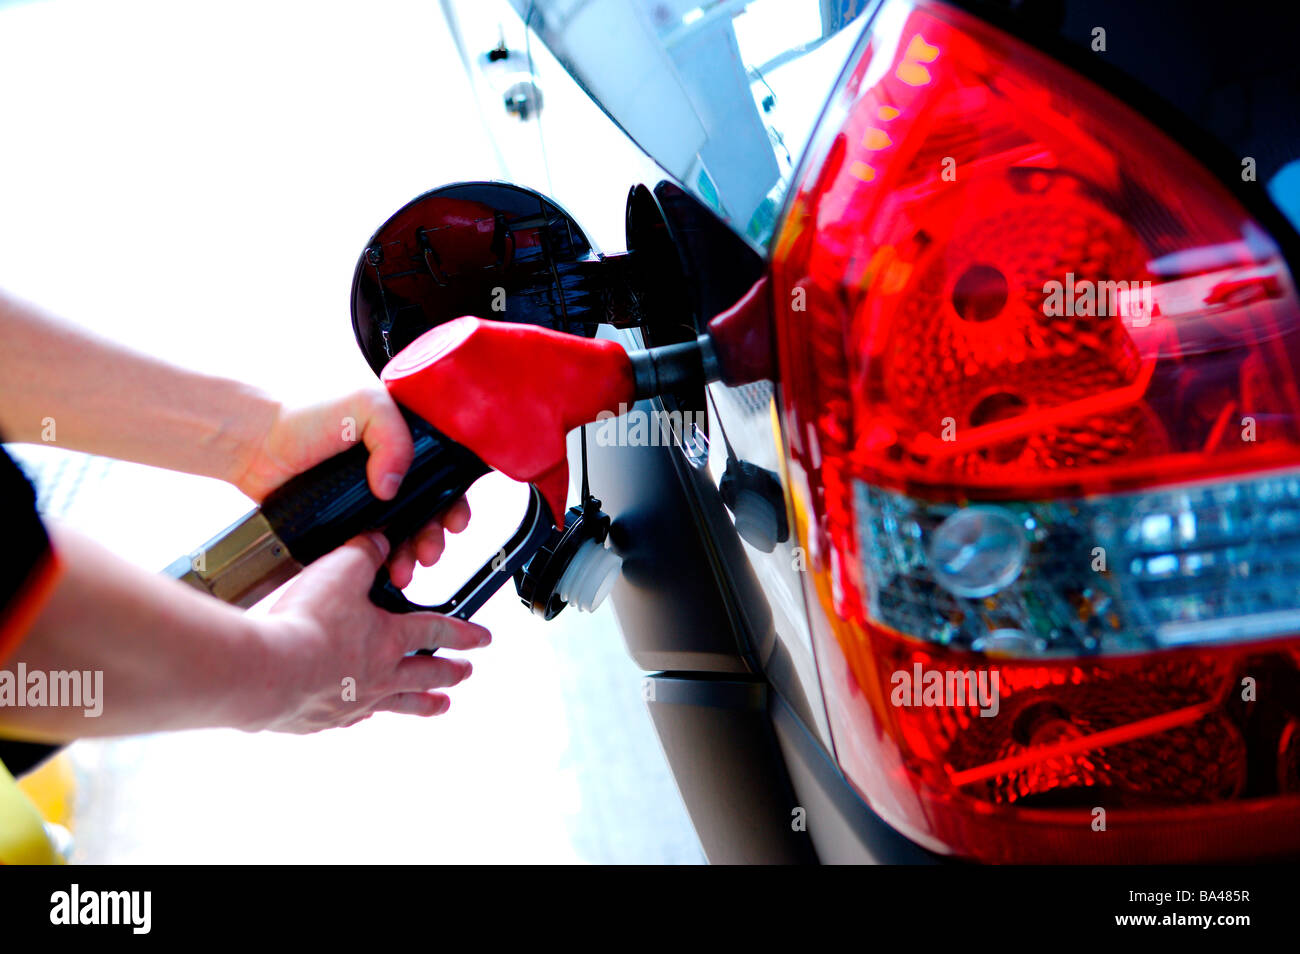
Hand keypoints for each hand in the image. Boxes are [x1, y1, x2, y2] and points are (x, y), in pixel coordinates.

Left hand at [233, 386, 468, 586]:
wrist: (255, 443)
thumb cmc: (302, 414)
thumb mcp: (365, 405)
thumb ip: (395, 437)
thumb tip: (395, 484)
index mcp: (401, 440)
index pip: (442, 473)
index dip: (453, 497)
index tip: (454, 518)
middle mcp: (388, 469)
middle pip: (427, 510)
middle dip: (434, 534)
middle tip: (430, 549)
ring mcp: (367, 497)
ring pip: (403, 533)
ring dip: (411, 553)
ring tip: (407, 567)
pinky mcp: (345, 520)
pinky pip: (372, 546)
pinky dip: (383, 561)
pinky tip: (385, 567)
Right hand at [250, 533, 490, 732]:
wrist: (267, 672)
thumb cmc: (305, 625)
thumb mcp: (341, 571)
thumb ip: (364, 552)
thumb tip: (379, 540)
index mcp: (389, 639)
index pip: (436, 632)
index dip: (463, 633)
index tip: (483, 639)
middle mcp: (379, 675)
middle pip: (426, 675)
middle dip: (451, 673)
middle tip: (466, 673)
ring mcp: (353, 702)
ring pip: (400, 704)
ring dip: (425, 704)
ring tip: (442, 706)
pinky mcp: (322, 720)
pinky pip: (354, 719)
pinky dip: (364, 715)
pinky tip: (363, 715)